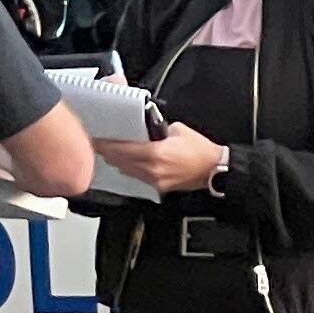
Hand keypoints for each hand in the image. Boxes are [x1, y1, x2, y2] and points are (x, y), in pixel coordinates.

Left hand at [92, 121, 222, 196]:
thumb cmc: (200, 150)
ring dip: (117, 161)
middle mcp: (152, 169)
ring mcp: (155, 180)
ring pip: (126, 171)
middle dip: (108, 152)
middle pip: (120, 161)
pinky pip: (138, 177)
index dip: (107, 144)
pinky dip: (130, 168)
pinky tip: (128, 161)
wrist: (215, 169)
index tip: (98, 139)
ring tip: (110, 152)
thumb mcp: (177, 129)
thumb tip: (145, 125)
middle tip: (100, 144)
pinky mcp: (159, 187)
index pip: (122, 149)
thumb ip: (157, 127)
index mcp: (156, 153)